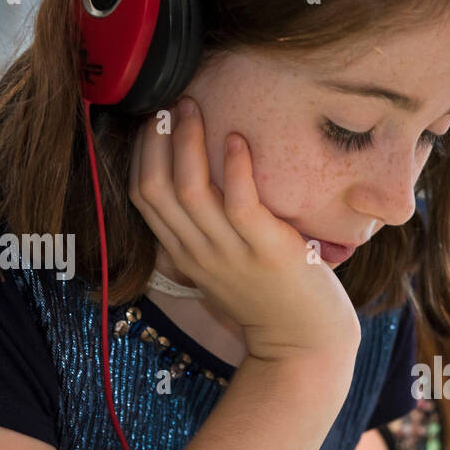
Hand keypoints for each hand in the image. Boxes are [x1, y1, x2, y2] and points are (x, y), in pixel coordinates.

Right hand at [128, 96, 360, 361]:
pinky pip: (241, 203)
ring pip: (190, 190)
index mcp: (185, 255)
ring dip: (188, 141)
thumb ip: (204, 239)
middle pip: (156, 188)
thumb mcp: (223, 272)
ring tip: (194, 106)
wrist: (305, 348)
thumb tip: (200, 190)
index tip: (155, 120)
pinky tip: (238, 139)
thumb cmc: (269, 302)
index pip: (144, 196)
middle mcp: (200, 253)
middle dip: (158, 138)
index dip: (143, 153)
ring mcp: (231, 254)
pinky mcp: (268, 252)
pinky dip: (236, 167)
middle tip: (171, 101)